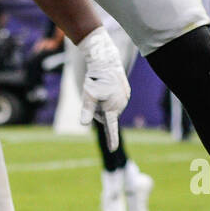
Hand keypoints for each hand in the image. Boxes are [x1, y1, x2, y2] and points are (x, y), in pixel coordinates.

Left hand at [78, 27, 130, 149]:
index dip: (112, 139)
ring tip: (101, 89)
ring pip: (111, 107)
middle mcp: (121, 105)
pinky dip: (109, 97)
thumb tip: (83, 124)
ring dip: (104, 103)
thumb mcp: (88, 96)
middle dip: (99, 111)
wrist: (106, 61)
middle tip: (94, 96)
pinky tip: (106, 86)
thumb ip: (87, 111)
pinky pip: (116, 100)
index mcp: (112, 109)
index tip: (112, 149)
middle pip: (107, 116)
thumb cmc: (95, 79)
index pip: (111, 128)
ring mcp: (125, 98)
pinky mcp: (126, 92)